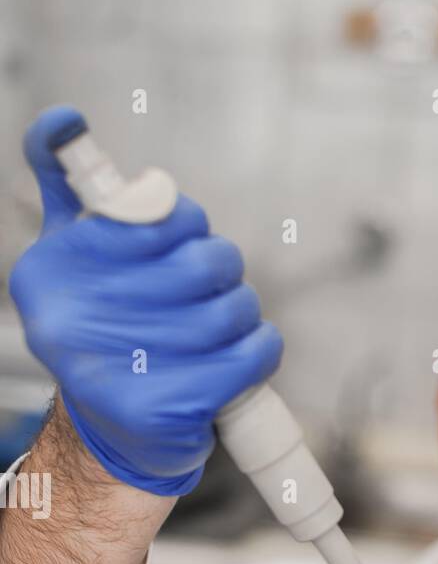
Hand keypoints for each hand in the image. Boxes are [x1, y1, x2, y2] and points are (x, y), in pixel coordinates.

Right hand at [10, 105, 282, 495]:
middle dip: (221, 268)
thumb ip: (71, 191)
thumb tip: (61, 123)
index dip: (184, 221)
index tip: (184, 238)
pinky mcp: (171, 411)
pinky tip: (248, 354)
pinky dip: (262, 349)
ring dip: (243, 313)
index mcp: (50, 273)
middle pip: (201, 262)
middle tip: (216, 284)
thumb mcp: (74, 260)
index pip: (151, 215)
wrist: (115, 440)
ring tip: (226, 327)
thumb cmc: (106, 334)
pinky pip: (251, 355)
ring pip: (232, 308)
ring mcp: (124, 370)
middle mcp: (76, 323)